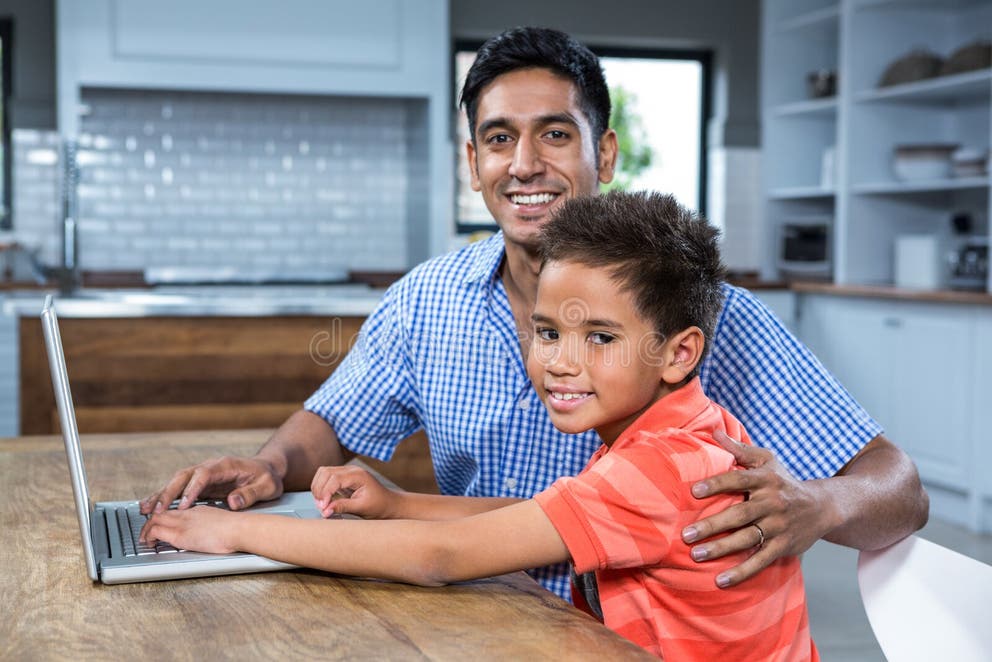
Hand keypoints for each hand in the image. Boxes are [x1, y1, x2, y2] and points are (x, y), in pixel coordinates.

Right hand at [139, 456, 283, 515]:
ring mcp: (203, 473)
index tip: (183, 505)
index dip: (192, 489)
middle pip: (184, 476)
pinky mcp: (200, 482)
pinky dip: (166, 497)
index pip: (203, 475)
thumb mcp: (267, 486)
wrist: (267, 469)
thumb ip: (251, 493)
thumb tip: (233, 502)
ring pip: (177, 481)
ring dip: (161, 494)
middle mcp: (210, 466)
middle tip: (156, 510)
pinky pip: (179, 488)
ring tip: (145, 508)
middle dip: (169, 493)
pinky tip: (152, 506)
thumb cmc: (267, 477)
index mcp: (225, 465)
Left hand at [140, 505, 239, 554]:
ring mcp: (183, 522)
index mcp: (199, 510)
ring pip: (155, 519)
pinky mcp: (180, 533)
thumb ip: (211, 525)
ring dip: (146, 530)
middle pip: (161, 512)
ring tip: (144, 540)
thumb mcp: (221, 523)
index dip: (162, 516)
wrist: (240, 529)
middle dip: (149, 522)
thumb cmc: (238, 529)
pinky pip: (156, 530)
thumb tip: (208, 533)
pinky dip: (149, 536)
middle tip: (145, 533)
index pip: (174, 510)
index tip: (158, 524)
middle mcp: (188, 513)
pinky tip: (150, 543)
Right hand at [311, 465, 396, 518]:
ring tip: (322, 504)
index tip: (323, 507)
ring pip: (323, 473)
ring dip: (318, 488)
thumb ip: (342, 507)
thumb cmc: (379, 505)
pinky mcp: (343, 478)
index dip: (325, 493)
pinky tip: (325, 500)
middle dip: (319, 489)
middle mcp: (351, 470)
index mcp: (358, 475)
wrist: (388, 504)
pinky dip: (322, 488)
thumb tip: (325, 510)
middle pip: (325, 472)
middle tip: (321, 507)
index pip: (334, 478)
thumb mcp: (361, 508)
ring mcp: (347, 472)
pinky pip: (327, 478)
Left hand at [681, 430, 830, 587]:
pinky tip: (721, 580)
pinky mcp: (783, 547)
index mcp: (765, 480)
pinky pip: (760, 560)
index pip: (738, 480)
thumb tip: (714, 432)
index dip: (717, 484)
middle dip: (712, 525)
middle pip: (739, 514)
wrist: (822, 507)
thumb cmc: (784, 481)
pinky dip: (741, 572)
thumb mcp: (767, 460)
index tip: (694, 491)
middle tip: (686, 534)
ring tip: (696, 555)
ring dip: (721, 549)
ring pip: (747, 539)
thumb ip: (739, 449)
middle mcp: (772, 503)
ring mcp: (778, 527)